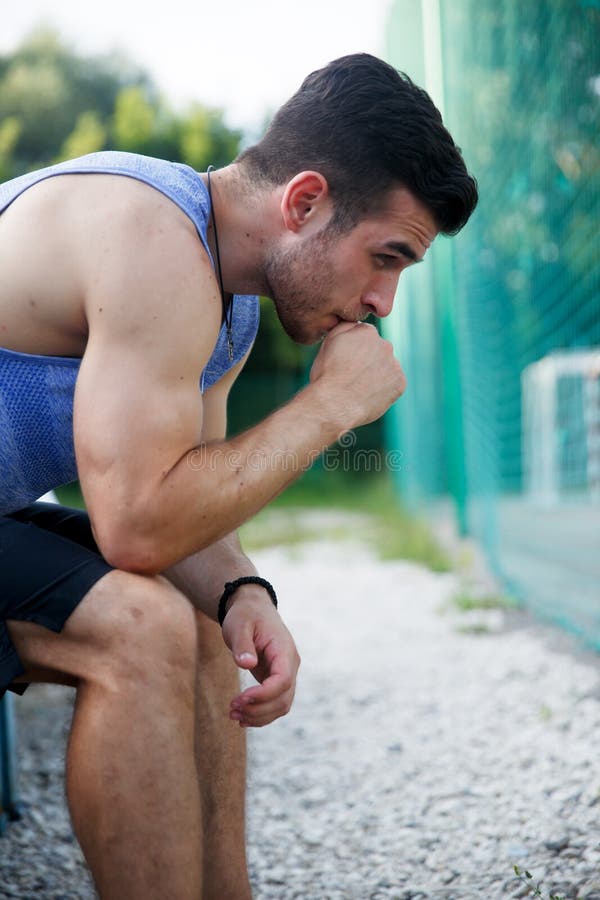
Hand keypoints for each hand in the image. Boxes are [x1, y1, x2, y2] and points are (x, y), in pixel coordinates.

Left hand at [221, 587, 300, 726]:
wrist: (253, 610)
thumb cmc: (245, 615)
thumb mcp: (239, 625)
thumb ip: (243, 644)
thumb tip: (246, 664)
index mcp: (284, 649)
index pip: (283, 680)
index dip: (264, 694)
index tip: (241, 698)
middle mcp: (290, 664)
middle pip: (284, 698)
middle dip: (259, 709)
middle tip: (232, 710)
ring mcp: (286, 673)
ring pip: (281, 705)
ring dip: (259, 716)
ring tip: (234, 716)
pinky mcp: (277, 680)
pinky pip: (275, 703)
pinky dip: (261, 714)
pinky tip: (242, 717)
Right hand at [309, 322, 405, 428]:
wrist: (335, 404)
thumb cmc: (327, 374)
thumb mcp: (329, 342)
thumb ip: (346, 327)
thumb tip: (357, 324)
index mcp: (367, 332)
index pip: (364, 337)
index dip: (353, 350)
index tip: (345, 362)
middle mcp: (385, 345)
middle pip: (377, 351)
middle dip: (368, 360)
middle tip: (352, 376)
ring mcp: (395, 365)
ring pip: (386, 367)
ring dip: (377, 374)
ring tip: (359, 388)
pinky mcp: (400, 384)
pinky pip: (393, 384)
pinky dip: (384, 389)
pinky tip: (368, 395)